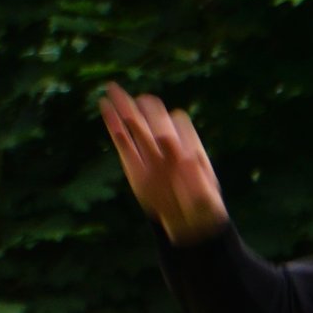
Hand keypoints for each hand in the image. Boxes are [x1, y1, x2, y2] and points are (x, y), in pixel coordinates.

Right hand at [100, 81, 228, 244]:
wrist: (191, 222)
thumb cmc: (203, 207)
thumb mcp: (206, 197)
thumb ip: (197, 178)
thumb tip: (189, 159)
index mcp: (190, 147)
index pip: (180, 125)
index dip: (172, 122)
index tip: (168, 119)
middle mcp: (169, 148)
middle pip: (154, 121)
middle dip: (141, 106)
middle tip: (127, 90)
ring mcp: (151, 157)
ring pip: (136, 128)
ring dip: (125, 109)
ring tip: (112, 90)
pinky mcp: (135, 169)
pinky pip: (123, 144)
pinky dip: (114, 126)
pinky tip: (106, 109)